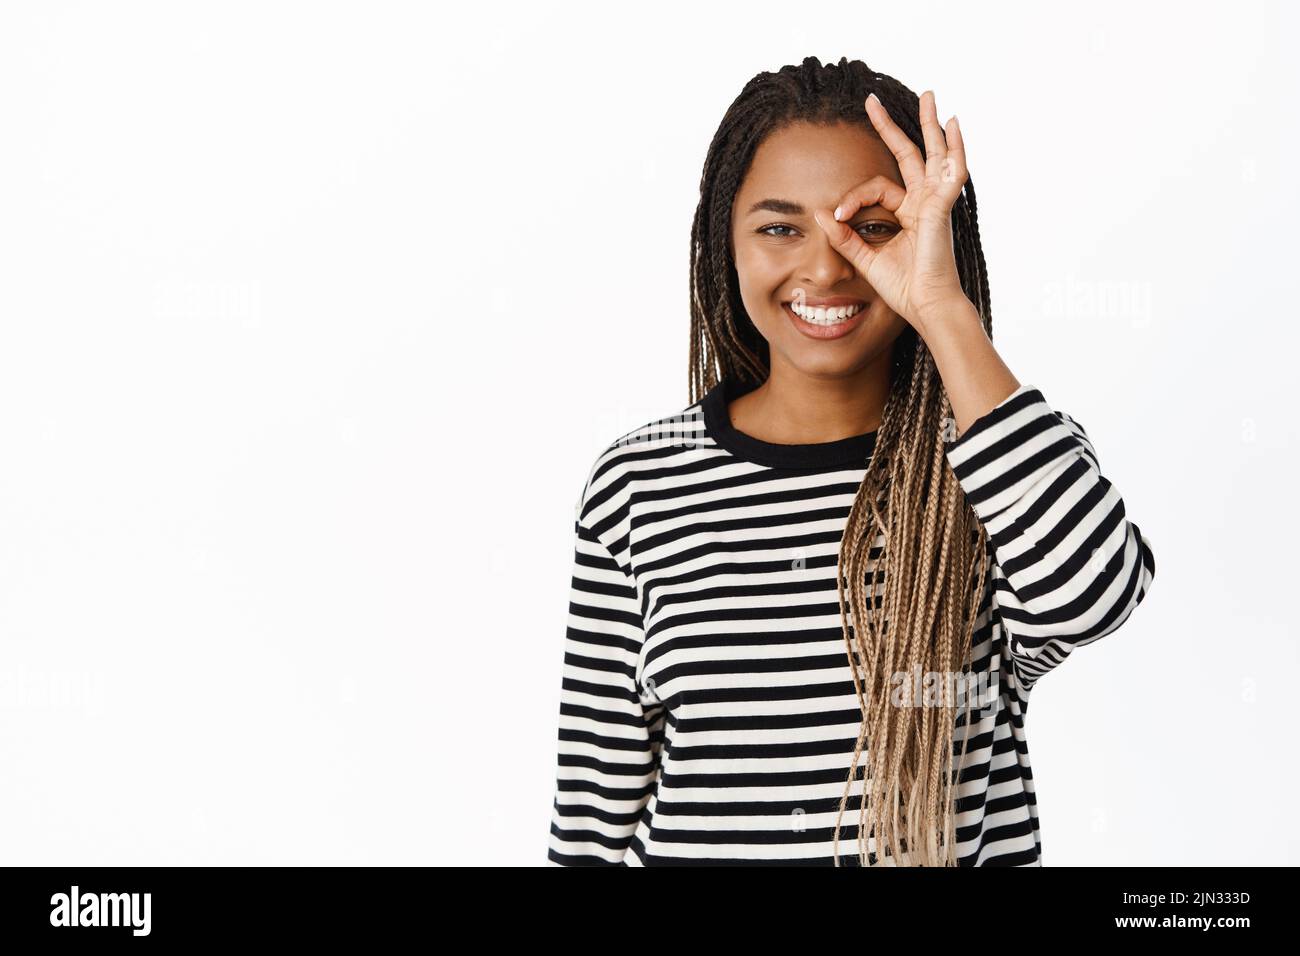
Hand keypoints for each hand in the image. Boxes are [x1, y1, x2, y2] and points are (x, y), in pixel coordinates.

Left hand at [813, 90, 972, 329]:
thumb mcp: (865, 259)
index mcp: (908, 213)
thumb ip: (844, 237)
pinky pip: (951, 173)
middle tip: (874, 101)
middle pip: (910, 154)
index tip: (837, 217)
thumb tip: (820, 214)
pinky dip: (955, 148)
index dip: (852, 199)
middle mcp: (923, 202)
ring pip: (933, 154)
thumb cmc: (904, 288)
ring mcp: (936, 202)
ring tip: (929, 96)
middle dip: (894, 127)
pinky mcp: (942, 208)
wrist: (925, 306)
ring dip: (930, 124)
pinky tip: (953, 124)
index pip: (876, 187)